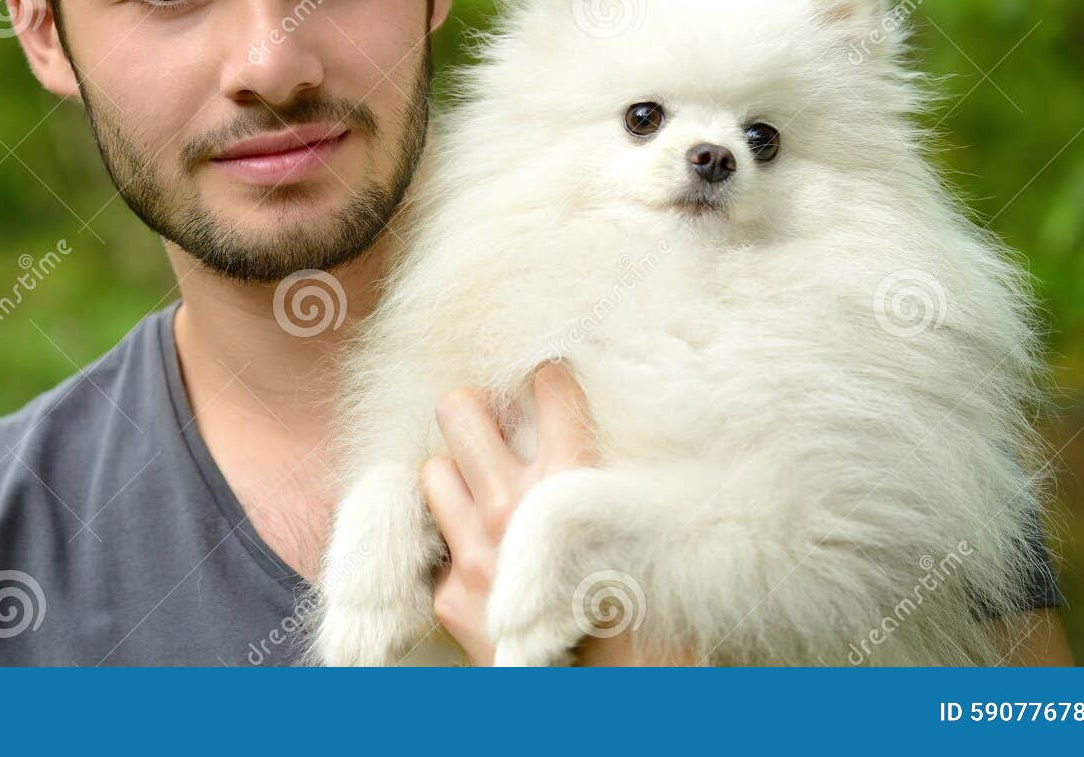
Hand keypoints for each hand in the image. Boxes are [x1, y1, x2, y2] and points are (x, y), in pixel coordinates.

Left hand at [419, 360, 695, 665]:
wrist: (616, 704)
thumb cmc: (650, 620)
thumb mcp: (648, 531)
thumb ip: (613, 478)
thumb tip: (594, 434)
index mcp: (575, 480)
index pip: (546, 383)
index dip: (548, 379)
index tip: (550, 390)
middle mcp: (515, 506)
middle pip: (460, 409)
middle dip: (477, 410)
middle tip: (498, 428)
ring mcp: (475, 552)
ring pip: (433, 469)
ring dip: (458, 477)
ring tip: (485, 494)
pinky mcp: (451, 597)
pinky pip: (435, 544)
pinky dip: (454, 543)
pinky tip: (484, 557)